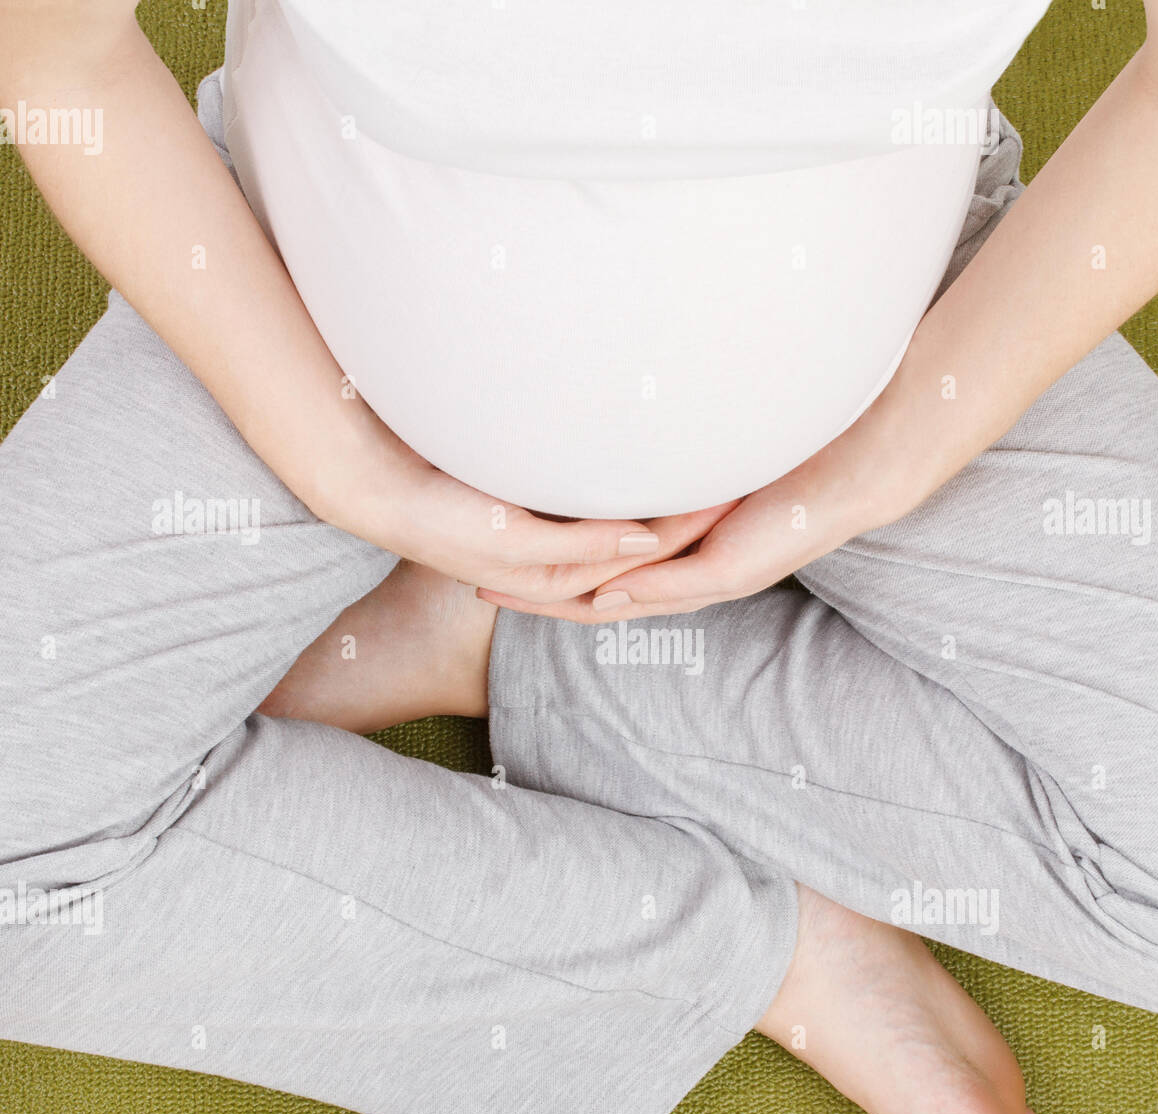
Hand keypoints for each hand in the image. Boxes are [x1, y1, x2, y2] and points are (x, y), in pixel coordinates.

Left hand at [309, 429, 736, 604]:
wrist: (373, 481)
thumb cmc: (438, 470)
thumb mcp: (510, 472)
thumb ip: (559, 479)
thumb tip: (600, 453)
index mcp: (548, 556)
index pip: (628, 551)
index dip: (680, 534)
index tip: (725, 508)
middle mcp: (545, 574)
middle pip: (636, 568)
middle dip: (689, 546)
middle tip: (741, 525)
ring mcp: (529, 569)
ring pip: (613, 569)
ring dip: (666, 550)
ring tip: (714, 526)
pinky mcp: (509, 550)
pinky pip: (574, 552)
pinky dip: (615, 544)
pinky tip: (654, 531)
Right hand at [477, 424, 918, 621]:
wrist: (861, 456)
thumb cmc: (788, 446)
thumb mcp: (709, 450)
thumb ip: (664, 451)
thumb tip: (620, 417)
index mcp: (680, 553)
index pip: (596, 569)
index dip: (542, 568)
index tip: (489, 554)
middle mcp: (689, 576)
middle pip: (595, 598)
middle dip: (534, 594)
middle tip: (475, 583)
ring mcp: (711, 577)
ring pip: (624, 602)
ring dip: (565, 600)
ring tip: (508, 592)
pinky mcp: (736, 566)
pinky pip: (676, 583)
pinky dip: (632, 588)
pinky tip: (591, 587)